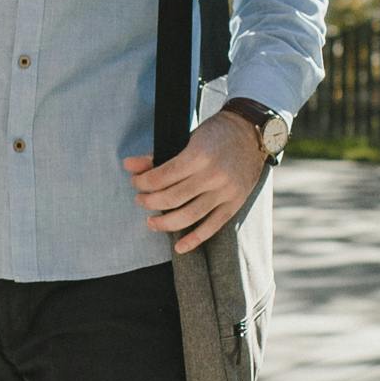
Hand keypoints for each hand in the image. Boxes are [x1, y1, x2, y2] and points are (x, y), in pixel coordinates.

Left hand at [123, 115, 266, 252]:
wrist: (252, 133)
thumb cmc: (215, 133)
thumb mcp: (187, 138)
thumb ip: (158, 155)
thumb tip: (127, 166)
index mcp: (199, 155)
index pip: (162, 177)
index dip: (143, 183)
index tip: (135, 183)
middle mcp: (213, 175)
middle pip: (172, 198)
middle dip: (150, 202)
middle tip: (140, 200)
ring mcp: (225, 191)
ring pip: (189, 216)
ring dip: (165, 223)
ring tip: (151, 222)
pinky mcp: (235, 203)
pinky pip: (212, 226)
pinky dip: (194, 239)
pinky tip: (179, 247)